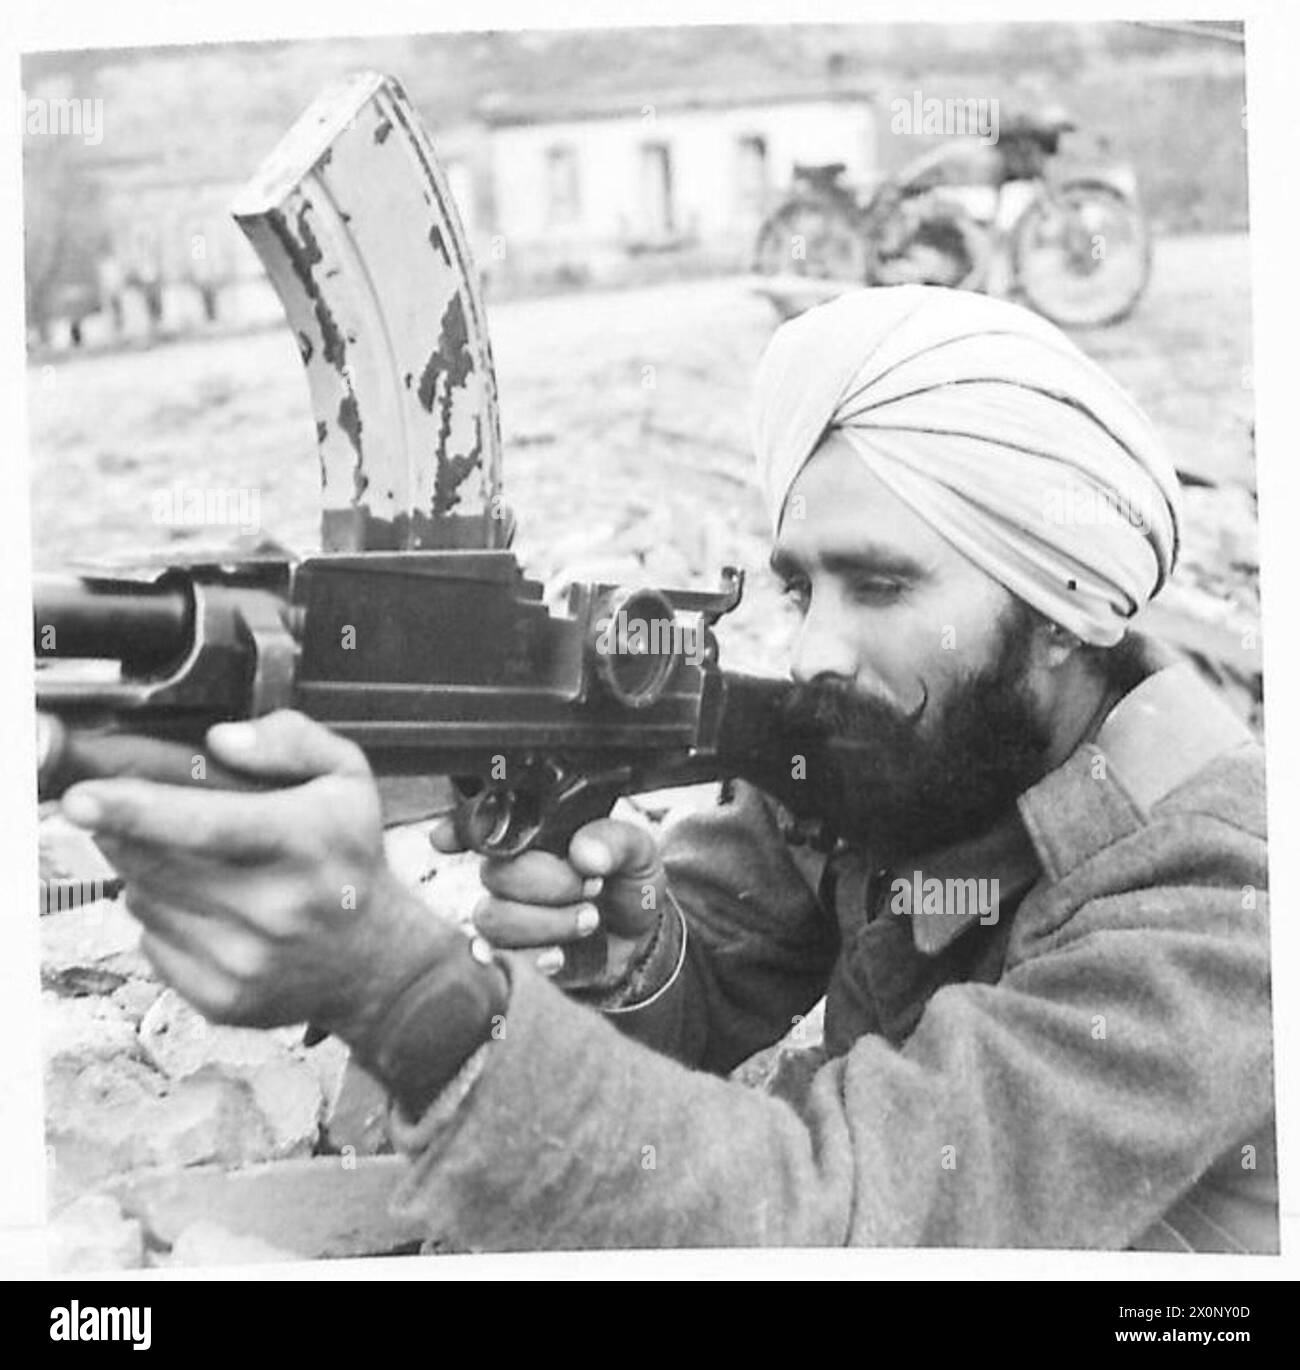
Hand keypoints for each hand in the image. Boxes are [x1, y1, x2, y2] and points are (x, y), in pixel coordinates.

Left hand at [59, 711, 459, 1040]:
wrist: (376, 959)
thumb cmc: (350, 859)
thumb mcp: (347, 777)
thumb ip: (291, 739)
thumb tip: (220, 741)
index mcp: (306, 841)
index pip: (207, 824)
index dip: (135, 809)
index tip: (83, 799)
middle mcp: (276, 907)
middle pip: (156, 861)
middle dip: (126, 831)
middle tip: (133, 816)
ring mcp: (247, 959)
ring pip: (144, 900)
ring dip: (149, 874)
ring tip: (200, 867)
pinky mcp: (224, 998)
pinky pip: (152, 944)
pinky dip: (164, 921)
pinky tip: (209, 911)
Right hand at [431, 816, 665, 987]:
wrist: (641, 942)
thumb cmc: (628, 885)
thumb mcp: (637, 852)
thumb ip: (615, 842)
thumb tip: (584, 853)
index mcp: (535, 837)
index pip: (482, 826)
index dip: (459, 831)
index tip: (445, 839)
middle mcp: (513, 872)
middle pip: (495, 874)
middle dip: (548, 883)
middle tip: (591, 886)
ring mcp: (509, 915)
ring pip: (493, 917)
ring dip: (547, 922)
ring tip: (588, 919)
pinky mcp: (514, 956)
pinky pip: (503, 958)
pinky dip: (536, 957)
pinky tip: (561, 954)